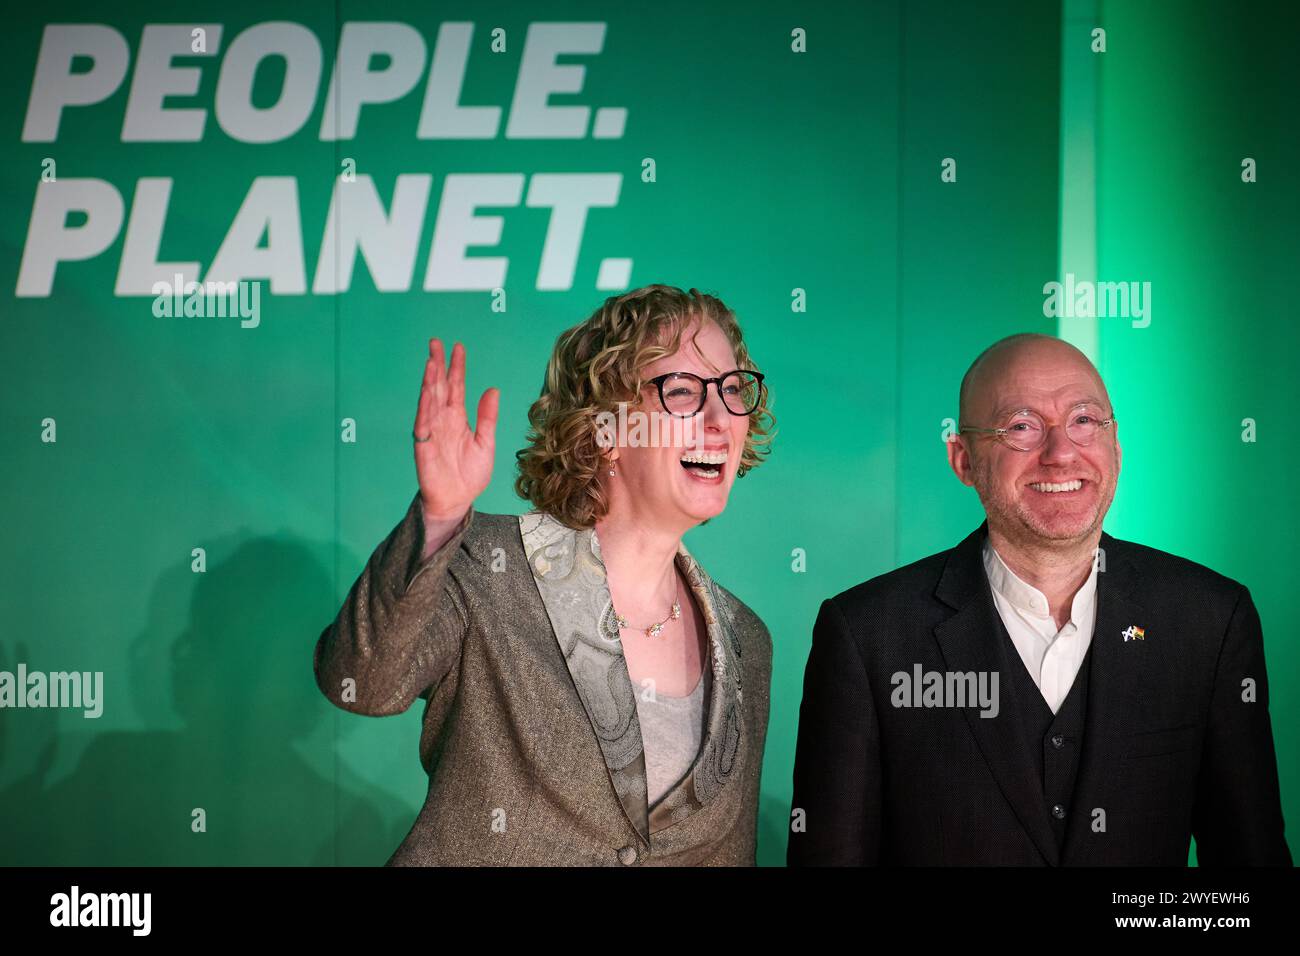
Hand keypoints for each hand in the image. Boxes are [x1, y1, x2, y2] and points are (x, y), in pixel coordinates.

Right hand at [414, 339, 498, 523]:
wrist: (458, 500)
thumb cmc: (470, 474)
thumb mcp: (486, 442)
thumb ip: (488, 417)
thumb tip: (493, 389)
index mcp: (458, 418)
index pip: (456, 386)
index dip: (457, 367)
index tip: (458, 347)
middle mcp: (443, 420)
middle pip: (438, 386)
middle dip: (437, 364)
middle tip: (436, 342)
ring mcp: (432, 431)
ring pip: (429, 401)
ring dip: (429, 380)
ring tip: (431, 361)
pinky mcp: (424, 446)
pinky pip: (423, 424)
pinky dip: (425, 408)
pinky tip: (427, 392)